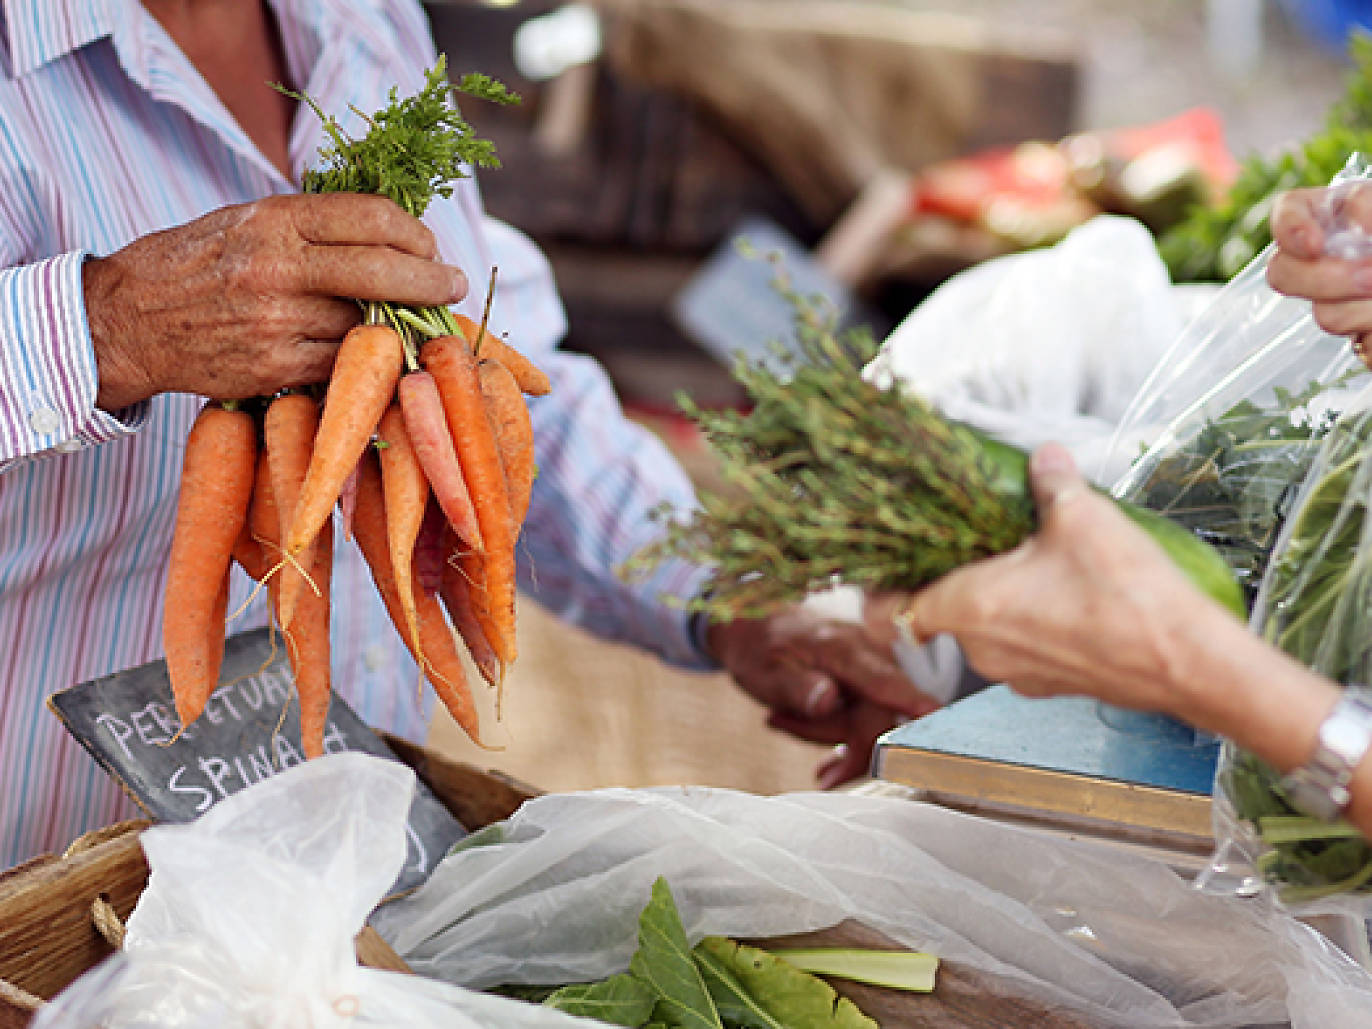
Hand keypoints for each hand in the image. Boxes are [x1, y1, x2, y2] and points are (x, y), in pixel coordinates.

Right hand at [85, 193, 466, 408]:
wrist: (129, 321)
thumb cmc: (198, 264)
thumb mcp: (248, 221)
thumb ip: (316, 227)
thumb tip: (396, 235)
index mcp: (275, 222)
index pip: (372, 219)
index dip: (415, 235)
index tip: (431, 248)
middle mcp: (278, 269)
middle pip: (384, 273)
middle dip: (432, 282)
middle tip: (453, 285)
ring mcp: (278, 323)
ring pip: (367, 325)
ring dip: (395, 325)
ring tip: (404, 320)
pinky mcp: (277, 369)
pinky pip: (343, 363)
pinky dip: (362, 357)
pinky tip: (366, 349)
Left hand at [706, 603, 941, 788]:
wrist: (754, 623)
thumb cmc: (758, 645)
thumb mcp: (764, 671)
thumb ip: (796, 688)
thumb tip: (828, 700)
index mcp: (841, 648)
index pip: (883, 681)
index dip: (910, 702)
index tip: (937, 716)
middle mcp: (865, 653)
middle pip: (876, 717)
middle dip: (839, 742)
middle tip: (789, 736)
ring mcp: (869, 666)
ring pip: (866, 721)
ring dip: (824, 731)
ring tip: (781, 715)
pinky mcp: (865, 678)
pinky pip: (860, 716)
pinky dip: (831, 729)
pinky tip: (801, 725)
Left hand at [901, 443, 1243, 726]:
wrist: (1189, 663)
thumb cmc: (1127, 596)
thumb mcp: (1083, 517)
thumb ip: (1052, 484)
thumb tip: (1044, 458)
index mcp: (970, 607)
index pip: (891, 613)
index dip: (878, 593)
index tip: (882, 571)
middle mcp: (983, 649)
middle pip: (939, 613)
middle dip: (951, 578)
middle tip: (973, 544)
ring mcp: (1017, 674)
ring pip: (983, 631)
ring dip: (995, 598)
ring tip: (1029, 561)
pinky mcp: (1052, 684)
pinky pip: (1021, 648)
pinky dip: (1028, 621)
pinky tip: (1064, 593)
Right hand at [1267, 183, 1371, 367]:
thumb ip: (1368, 209)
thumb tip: (1360, 223)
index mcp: (1342, 215)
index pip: (1291, 212)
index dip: (1290, 228)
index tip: (1313, 244)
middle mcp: (1332, 257)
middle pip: (1285, 273)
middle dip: (1328, 279)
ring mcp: (1342, 299)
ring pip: (1325, 315)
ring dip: (1366, 310)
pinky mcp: (1363, 334)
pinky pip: (1362, 343)